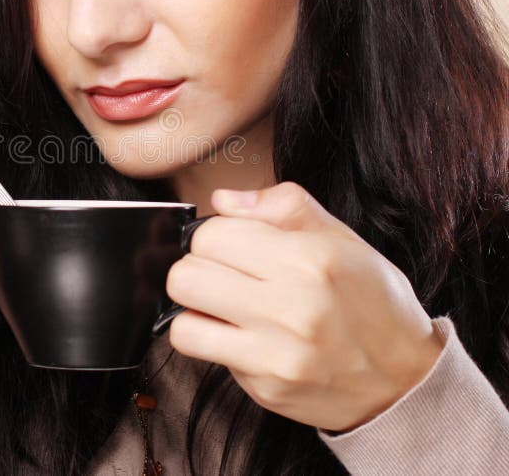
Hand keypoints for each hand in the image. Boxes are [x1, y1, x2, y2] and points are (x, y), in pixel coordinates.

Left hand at [166, 181, 443, 431]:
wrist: (406, 381)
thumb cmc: (373, 304)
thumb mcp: (343, 239)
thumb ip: (283, 207)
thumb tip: (223, 200)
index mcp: (310, 259)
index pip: (211, 235)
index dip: (213, 235)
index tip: (229, 245)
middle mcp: (292, 307)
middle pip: (186, 275)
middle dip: (196, 269)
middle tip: (221, 275)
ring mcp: (277, 353)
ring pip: (182, 321)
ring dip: (193, 309)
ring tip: (219, 305)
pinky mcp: (266, 388)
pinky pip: (204, 355)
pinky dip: (209, 340)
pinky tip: (235, 333)